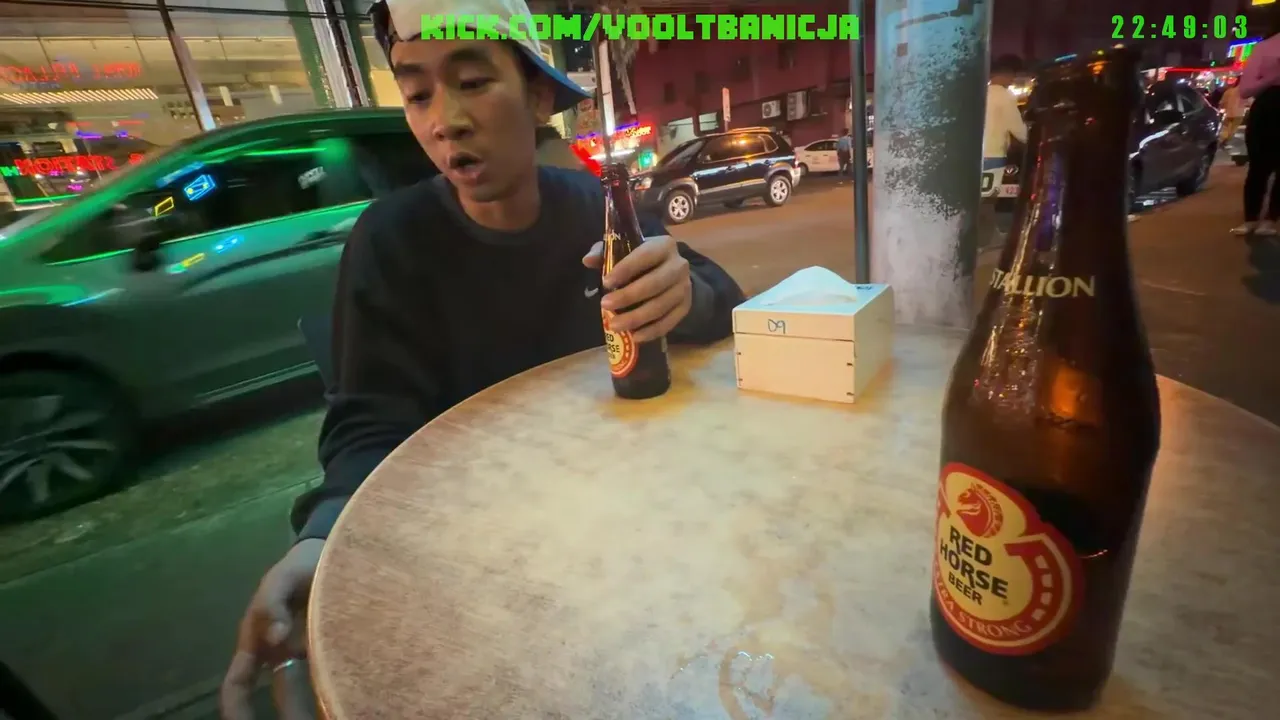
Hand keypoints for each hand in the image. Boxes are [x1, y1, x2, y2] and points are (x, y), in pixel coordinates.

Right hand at [220, 538, 324, 719]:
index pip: (238, 683)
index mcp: (256, 641)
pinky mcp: (329, 646)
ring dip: (313, 706)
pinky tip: (350, 694)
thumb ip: (273, 602)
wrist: (327, 554)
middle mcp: (278, 654)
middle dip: (289, 714)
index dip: (236, 709)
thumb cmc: (297, 566)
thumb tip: (274, 636)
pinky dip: (337, 684)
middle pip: (279, 693)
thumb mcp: (281, 577)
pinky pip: (330, 670)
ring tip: (334, 714)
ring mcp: (305, 653)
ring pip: (306, 688)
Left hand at [582, 234, 691, 342]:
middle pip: (655, 283)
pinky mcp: (686, 306)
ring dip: (636, 318)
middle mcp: (679, 265)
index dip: (626, 268)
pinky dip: (651, 331)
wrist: (669, 272)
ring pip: (661, 306)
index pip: (645, 255)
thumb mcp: (623, 251)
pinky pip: (670, 322)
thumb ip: (604, 253)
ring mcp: (685, 287)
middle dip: (628, 296)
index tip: (606, 282)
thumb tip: (587, 261)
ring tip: (614, 325)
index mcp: (664, 245)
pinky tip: (634, 337)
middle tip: (604, 305)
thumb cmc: (640, 260)